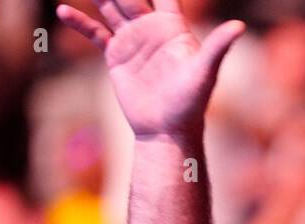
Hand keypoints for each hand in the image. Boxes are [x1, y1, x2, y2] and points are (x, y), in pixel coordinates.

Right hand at [56, 2, 244, 137]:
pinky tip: (64, 9)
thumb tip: (240, 26)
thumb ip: (218, 47)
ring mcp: (133, 40)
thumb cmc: (191, 104)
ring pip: (111, 7)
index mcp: (173, 26)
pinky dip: (80, 22)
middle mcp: (152, 29)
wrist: (167, 130)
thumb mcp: (205, 73)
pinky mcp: (117, 56)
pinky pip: (95, 33)